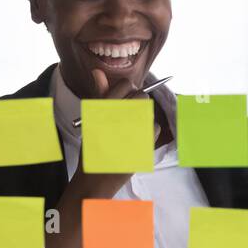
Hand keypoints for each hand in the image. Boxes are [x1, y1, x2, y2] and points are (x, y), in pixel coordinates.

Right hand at [68, 69, 161, 199]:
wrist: (97, 177)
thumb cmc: (93, 147)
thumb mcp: (91, 119)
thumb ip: (99, 94)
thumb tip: (98, 71)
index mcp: (105, 106)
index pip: (126, 84)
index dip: (126, 92)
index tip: (122, 102)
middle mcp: (120, 114)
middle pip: (142, 96)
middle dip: (137, 105)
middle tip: (126, 119)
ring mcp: (135, 128)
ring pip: (149, 112)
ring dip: (143, 120)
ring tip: (128, 133)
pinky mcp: (145, 142)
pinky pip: (156, 128)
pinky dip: (149, 133)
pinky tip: (136, 141)